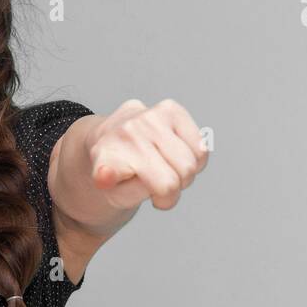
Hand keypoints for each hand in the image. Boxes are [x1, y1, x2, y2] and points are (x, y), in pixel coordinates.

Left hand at [86, 98, 208, 210]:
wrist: (108, 139)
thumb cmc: (116, 172)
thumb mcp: (114, 194)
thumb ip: (122, 192)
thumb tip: (104, 176)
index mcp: (108, 156)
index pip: (159, 185)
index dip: (161, 198)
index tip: (130, 186)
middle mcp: (128, 131)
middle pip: (180, 178)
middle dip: (173, 191)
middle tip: (156, 185)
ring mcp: (149, 116)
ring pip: (193, 162)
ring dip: (184, 175)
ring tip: (164, 170)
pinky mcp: (170, 109)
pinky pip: (201, 148)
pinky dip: (194, 159)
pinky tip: (173, 156)